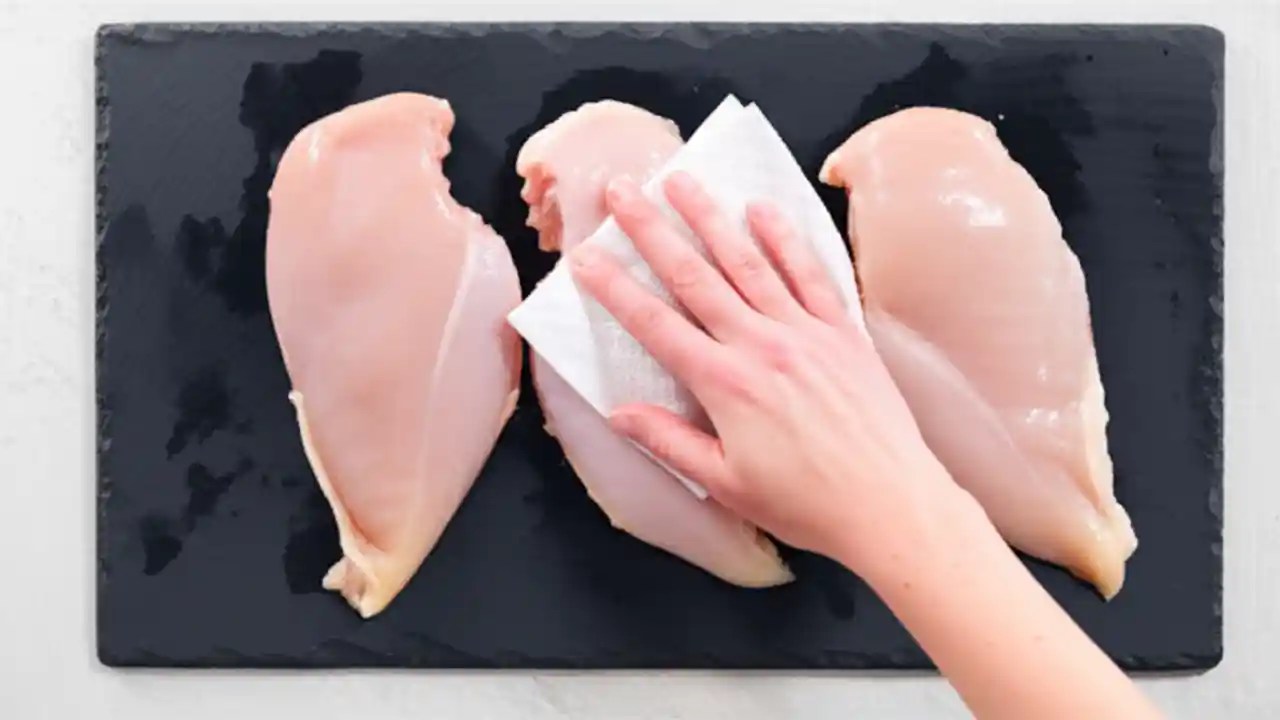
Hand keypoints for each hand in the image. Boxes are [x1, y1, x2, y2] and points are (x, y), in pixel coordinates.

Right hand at [569, 172, 955, 570]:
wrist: (891, 505)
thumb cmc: (806, 504)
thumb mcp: (725, 483)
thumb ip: (669, 442)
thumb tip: (619, 413)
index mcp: (724, 385)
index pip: (655, 325)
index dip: (614, 289)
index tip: (585, 257)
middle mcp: (761, 346)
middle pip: (694, 276)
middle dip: (651, 230)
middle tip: (622, 190)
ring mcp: (805, 332)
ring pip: (748, 261)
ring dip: (711, 217)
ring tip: (682, 180)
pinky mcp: (843, 332)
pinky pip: (810, 274)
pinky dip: (785, 239)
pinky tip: (762, 210)